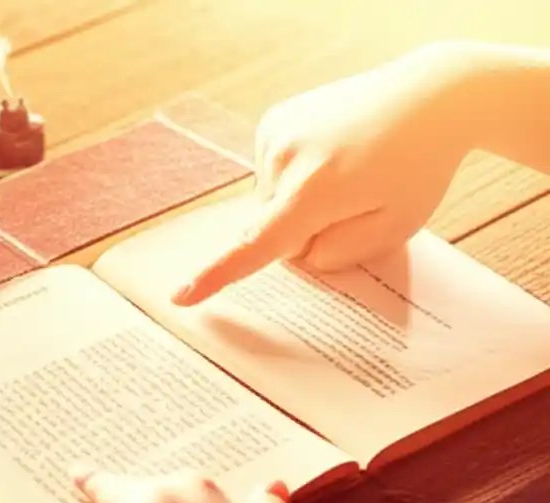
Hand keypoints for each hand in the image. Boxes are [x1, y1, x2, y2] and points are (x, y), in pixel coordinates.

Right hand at [173, 43, 474, 305]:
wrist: (429, 97)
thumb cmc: (419, 166)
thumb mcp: (396, 227)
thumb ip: (340, 254)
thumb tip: (295, 253)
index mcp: (316, 191)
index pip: (258, 246)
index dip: (217, 275)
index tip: (182, 296)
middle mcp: (286, 160)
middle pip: (273, 227)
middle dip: (305, 229)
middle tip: (357, 198)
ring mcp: (276, 134)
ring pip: (270, 200)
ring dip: (301, 198)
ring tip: (348, 169)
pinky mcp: (274, 121)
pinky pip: (272, 172)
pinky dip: (296, 173)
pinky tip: (331, 153)